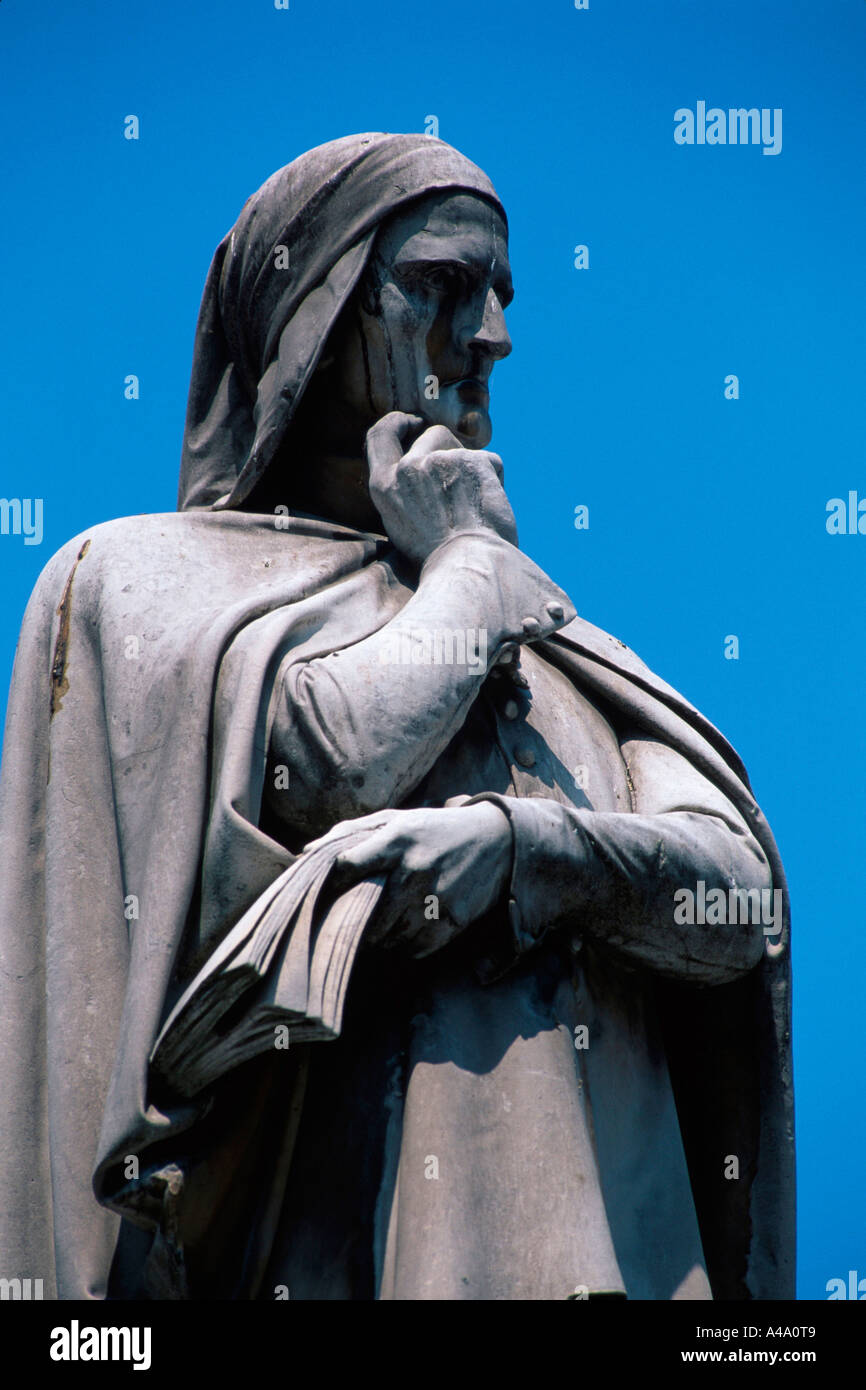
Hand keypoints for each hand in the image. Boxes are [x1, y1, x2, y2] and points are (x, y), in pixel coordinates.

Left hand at [303, 801, 512, 957]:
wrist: (496, 840)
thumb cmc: (435, 829)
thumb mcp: (397, 819)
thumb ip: (351, 832)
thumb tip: (306, 852)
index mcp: (397, 838)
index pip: (348, 864)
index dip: (331, 885)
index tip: (324, 896)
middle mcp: (415, 867)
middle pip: (366, 913)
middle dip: (353, 924)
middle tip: (346, 927)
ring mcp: (437, 895)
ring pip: (390, 936)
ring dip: (379, 939)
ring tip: (378, 931)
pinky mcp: (455, 918)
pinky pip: (417, 948)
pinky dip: (405, 947)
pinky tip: (405, 934)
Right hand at [365, 411, 518, 565]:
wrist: (469, 570)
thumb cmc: (441, 559)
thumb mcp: (404, 523)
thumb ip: (407, 489)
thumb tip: (425, 462)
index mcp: (384, 486)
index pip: (380, 435)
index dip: (397, 423)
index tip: (412, 422)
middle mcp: (407, 469)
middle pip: (433, 435)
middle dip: (452, 450)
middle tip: (465, 479)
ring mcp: (438, 461)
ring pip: (463, 448)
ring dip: (473, 468)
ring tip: (475, 507)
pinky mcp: (471, 460)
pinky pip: (489, 461)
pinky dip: (494, 481)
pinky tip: (490, 508)